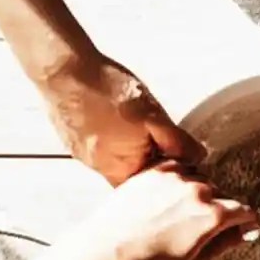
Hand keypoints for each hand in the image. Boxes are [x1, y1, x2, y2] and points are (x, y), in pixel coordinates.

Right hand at [39, 54, 205, 185]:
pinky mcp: (70, 139)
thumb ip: (176, 141)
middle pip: (132, 176)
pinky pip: (96, 146)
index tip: (179, 158)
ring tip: (135, 123)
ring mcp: (82, 154)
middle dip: (149, 161)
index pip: (152, 189)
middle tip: (159, 137)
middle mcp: (99, 168)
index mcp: (122, 169)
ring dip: (129, 148)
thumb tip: (198, 158)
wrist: (62, 70)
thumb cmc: (107, 91)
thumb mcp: (153, 115)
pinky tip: (113, 117)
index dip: (168, 176)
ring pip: (114, 160)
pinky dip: (108, 138)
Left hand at [73, 162, 259, 259]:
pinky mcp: (155, 171)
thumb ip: (224, 244)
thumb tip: (246, 232)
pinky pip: (179, 169)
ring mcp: (176, 178)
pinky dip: (180, 180)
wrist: (109, 248)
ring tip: (179, 215)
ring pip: (201, 180)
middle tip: (201, 228)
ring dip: (198, 193)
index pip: (243, 210)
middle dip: (219, 209)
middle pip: (221, 195)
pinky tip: (168, 198)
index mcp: (211, 215)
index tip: (245, 225)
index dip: (246, 220)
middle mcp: (198, 191)